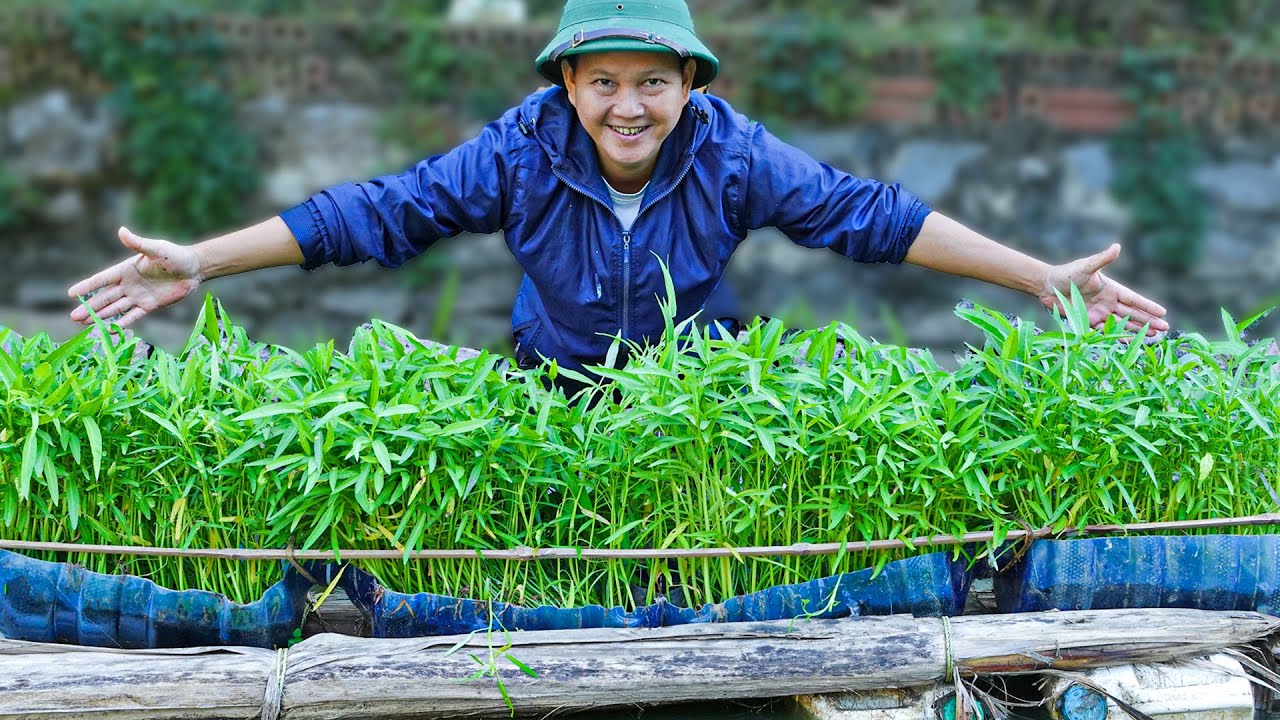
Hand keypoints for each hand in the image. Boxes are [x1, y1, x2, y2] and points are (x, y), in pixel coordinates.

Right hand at [67, 227, 202, 327]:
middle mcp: (129, 284)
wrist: (194, 268)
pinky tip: (110, 330)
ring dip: (100, 316)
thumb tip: (121, 230)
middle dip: (89, 307)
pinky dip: (122, 323)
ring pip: (115, 308)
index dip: (87, 286)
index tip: (71, 294)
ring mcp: (138, 296)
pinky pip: (133, 316)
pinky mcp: (150, 305)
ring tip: (84, 324)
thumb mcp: (155, 248)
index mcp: (126, 269)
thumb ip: (138, 243)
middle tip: (73, 317)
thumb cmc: (174, 255)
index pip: (102, 279)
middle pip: (105, 298)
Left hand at [1038, 243, 1168, 335]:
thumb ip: (1102, 259)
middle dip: (1149, 321)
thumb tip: (1117, 246)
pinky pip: (1104, 331)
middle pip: (1132, 314)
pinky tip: (1127, 342)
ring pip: (1122, 324)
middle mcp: (1108, 302)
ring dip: (1137, 330)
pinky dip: (1115, 336)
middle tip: (1165, 328)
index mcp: (1111, 289)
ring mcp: (1099, 313)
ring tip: (1153, 337)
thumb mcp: (1086, 266)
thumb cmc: (1067, 273)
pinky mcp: (1087, 322)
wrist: (1047, 286)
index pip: (1134, 299)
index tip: (1163, 312)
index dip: (1148, 306)